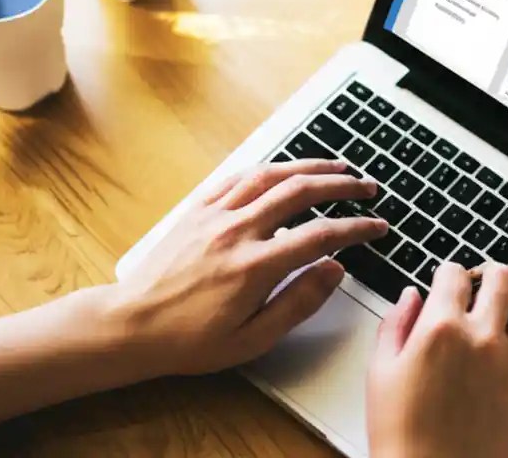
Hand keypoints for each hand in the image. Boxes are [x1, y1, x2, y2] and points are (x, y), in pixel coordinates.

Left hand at [108, 159, 387, 377]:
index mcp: (255, 266)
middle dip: (341, 185)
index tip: (376, 227)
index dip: (355, 228)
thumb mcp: (252, 339)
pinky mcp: (198, 210)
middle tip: (367, 187)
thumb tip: (334, 269)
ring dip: (309, 166)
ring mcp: (215, 216)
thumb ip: (299, 302)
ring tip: (337, 167)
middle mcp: (237, 232)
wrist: (131, 326)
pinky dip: (269, 168)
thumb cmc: (189, 341)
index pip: (320, 235)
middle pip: (301, 192)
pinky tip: (285, 169)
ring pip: (271, 175)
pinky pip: (239, 177)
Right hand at [367, 262, 507, 457]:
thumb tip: (410, 296)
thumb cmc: (401, 435)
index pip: (453, 273)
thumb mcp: (380, 373)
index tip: (445, 280)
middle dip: (489, 273)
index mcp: (441, 330)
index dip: (446, 272)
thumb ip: (395, 325)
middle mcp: (482, 339)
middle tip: (480, 285)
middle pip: (503, 277)